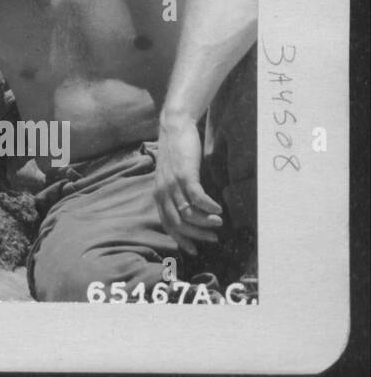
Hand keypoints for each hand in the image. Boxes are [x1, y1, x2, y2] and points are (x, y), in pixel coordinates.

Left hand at [154, 116, 222, 253]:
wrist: (174, 127)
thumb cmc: (177, 153)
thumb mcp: (173, 177)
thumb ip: (178, 194)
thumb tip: (193, 214)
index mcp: (159, 195)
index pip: (168, 224)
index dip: (182, 239)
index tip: (195, 249)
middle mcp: (162, 192)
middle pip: (178, 224)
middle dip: (197, 235)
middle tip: (214, 237)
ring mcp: (172, 183)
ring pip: (188, 214)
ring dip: (206, 222)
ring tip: (219, 221)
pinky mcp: (184, 174)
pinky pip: (197, 198)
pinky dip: (209, 207)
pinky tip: (218, 208)